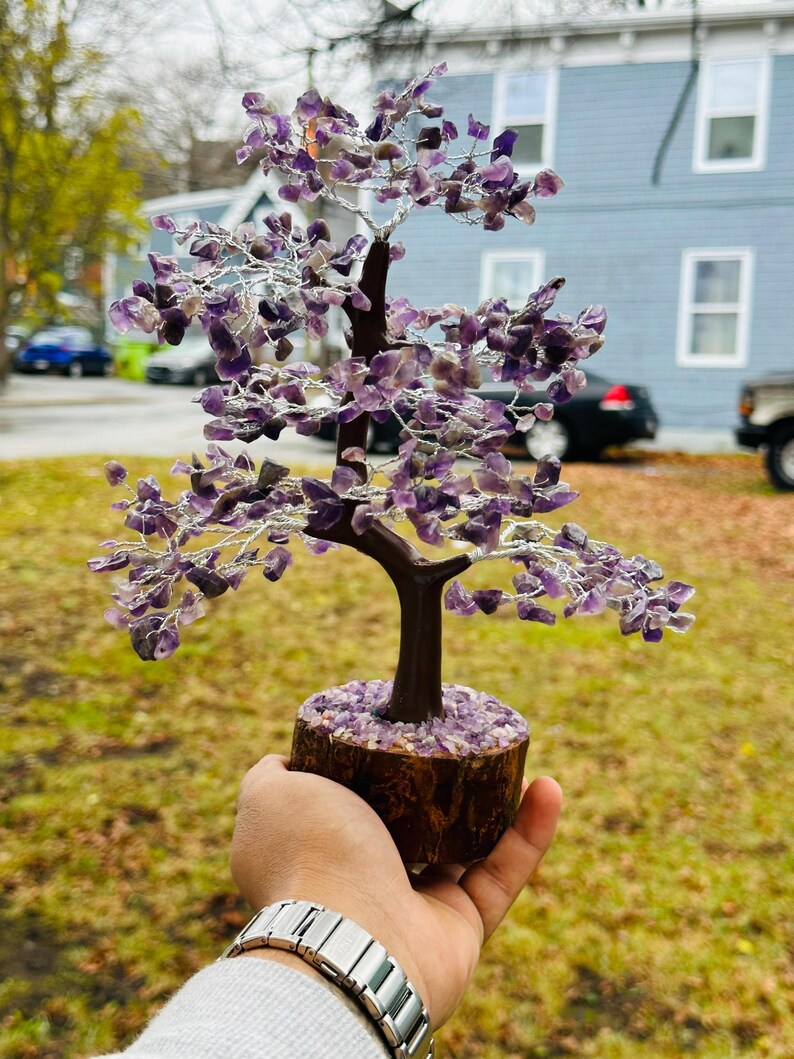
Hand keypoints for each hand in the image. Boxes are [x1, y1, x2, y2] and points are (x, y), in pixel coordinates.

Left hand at [230, 755, 561, 1028]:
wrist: (354, 940)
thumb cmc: (312, 857)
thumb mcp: (269, 794)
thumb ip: (271, 773)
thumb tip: (286, 757)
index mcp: (320, 852)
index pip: (348, 806)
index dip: (374, 770)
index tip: (401, 735)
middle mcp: (364, 882)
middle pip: (413, 824)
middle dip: (443, 787)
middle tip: (466, 747)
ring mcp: (413, 907)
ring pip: (465, 846)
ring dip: (496, 803)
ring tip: (515, 761)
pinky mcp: (462, 929)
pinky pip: (502, 874)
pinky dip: (530, 834)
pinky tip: (549, 789)